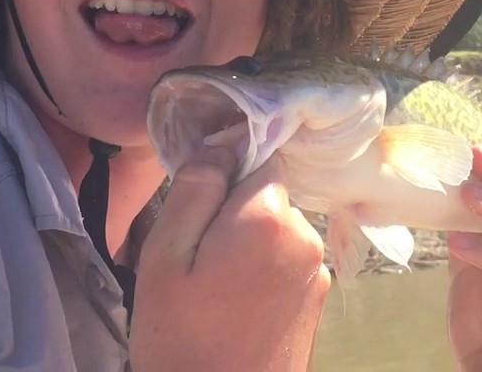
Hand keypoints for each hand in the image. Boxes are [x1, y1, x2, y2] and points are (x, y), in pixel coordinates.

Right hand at [131, 146, 330, 370]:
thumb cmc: (181, 337)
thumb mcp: (164, 258)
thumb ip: (194, 191)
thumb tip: (219, 145)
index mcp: (268, 217)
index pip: (258, 155)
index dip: (224, 171)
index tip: (198, 206)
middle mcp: (305, 236)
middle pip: (267, 195)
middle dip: (233, 213)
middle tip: (196, 257)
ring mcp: (316, 271)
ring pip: (275, 230)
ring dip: (247, 245)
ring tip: (213, 287)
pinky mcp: (317, 301)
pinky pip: (285, 263)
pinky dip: (262, 273)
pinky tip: (234, 306)